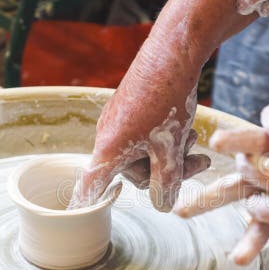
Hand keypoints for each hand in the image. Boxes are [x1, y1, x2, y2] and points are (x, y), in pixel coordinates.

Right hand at [73, 45, 210, 211]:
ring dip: (170, 154)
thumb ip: (168, 181)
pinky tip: (186, 128)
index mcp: (111, 149)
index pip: (91, 185)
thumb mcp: (172, 147)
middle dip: (166, 171)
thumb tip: (163, 205)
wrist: (172, 53)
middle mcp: (107, 136)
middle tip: (197, 162)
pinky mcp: (128, 110)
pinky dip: (164, 139)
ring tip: (193, 140)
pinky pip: (143, 136)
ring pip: (143, 154)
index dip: (83, 203)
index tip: (71, 216)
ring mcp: (117, 122)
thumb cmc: (168, 99)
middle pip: (133, 172)